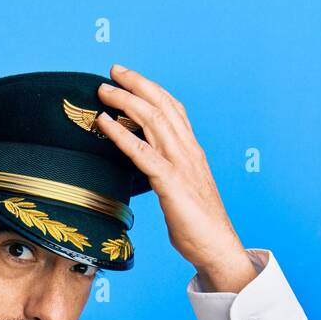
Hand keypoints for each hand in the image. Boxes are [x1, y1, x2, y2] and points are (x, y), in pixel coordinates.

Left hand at [96, 63, 254, 292]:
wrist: (217, 248)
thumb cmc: (197, 226)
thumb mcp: (181, 191)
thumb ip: (167, 174)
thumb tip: (147, 169)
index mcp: (192, 151)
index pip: (173, 109)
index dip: (151, 89)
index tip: (129, 78)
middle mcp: (188, 151)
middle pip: (161, 105)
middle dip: (136, 84)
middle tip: (112, 71)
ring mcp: (181, 164)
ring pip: (152, 120)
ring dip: (124, 100)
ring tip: (103, 90)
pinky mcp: (170, 183)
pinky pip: (141, 151)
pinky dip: (120, 133)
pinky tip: (103, 122)